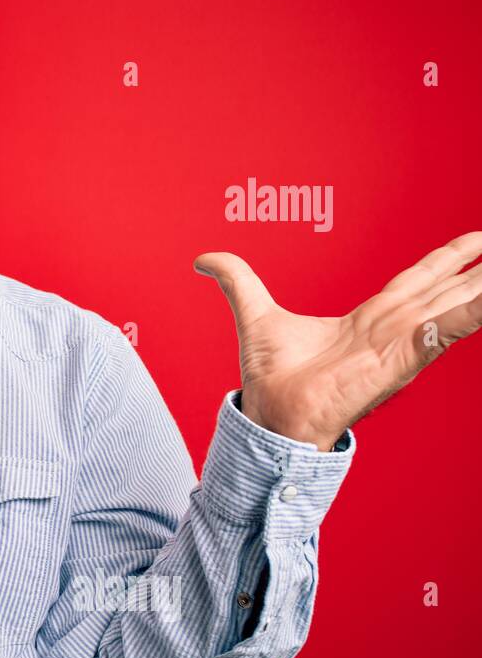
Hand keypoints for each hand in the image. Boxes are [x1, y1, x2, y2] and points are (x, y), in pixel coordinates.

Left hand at [194, 232, 481, 450]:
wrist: (271, 417)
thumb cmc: (270, 379)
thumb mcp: (254, 315)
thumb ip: (236, 281)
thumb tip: (203, 258)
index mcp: (370, 318)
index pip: (420, 279)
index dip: (450, 259)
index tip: (478, 240)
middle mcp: (394, 328)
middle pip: (448, 287)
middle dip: (480, 268)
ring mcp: (402, 344)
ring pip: (457, 305)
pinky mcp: (402, 359)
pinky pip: (446, 330)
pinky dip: (473, 313)